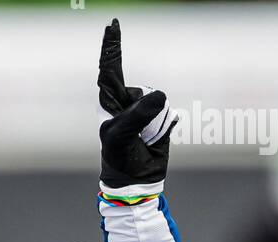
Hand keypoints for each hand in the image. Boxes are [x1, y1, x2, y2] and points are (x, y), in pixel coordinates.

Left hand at [98, 18, 174, 190]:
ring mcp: (144, 110)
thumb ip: (138, 115)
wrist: (136, 181)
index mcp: (110, 103)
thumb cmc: (119, 158)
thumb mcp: (122, 137)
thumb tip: (159, 94)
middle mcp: (127, 102)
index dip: (111, 47)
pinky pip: (168, 113)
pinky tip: (154, 140)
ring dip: (155, 121)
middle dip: (143, 104)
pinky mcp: (160, 119)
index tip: (113, 24)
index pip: (109, 70)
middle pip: (140, 88)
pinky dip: (164, 126)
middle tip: (138, 129)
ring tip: (144, 140)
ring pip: (158, 100)